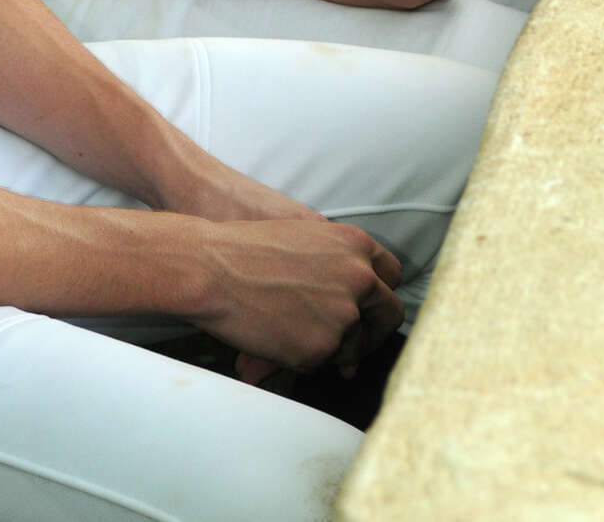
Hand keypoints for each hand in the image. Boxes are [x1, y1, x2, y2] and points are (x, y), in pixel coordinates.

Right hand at [192, 216, 403, 380]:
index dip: (379, 294)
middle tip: (351, 340)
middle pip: (390, 315)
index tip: (368, 307)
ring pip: (356, 346)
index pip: (392, 275)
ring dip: (333, 347)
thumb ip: (336, 268)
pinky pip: (324, 364)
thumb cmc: (245, 249)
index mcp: (355, 244)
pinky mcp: (323, 347)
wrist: (211, 267)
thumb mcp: (301, 239)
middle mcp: (360, 279)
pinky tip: (279, 341)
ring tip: (294, 333)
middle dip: (372, 331)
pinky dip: (305, 360)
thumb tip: (353, 310)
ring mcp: (344, 315)